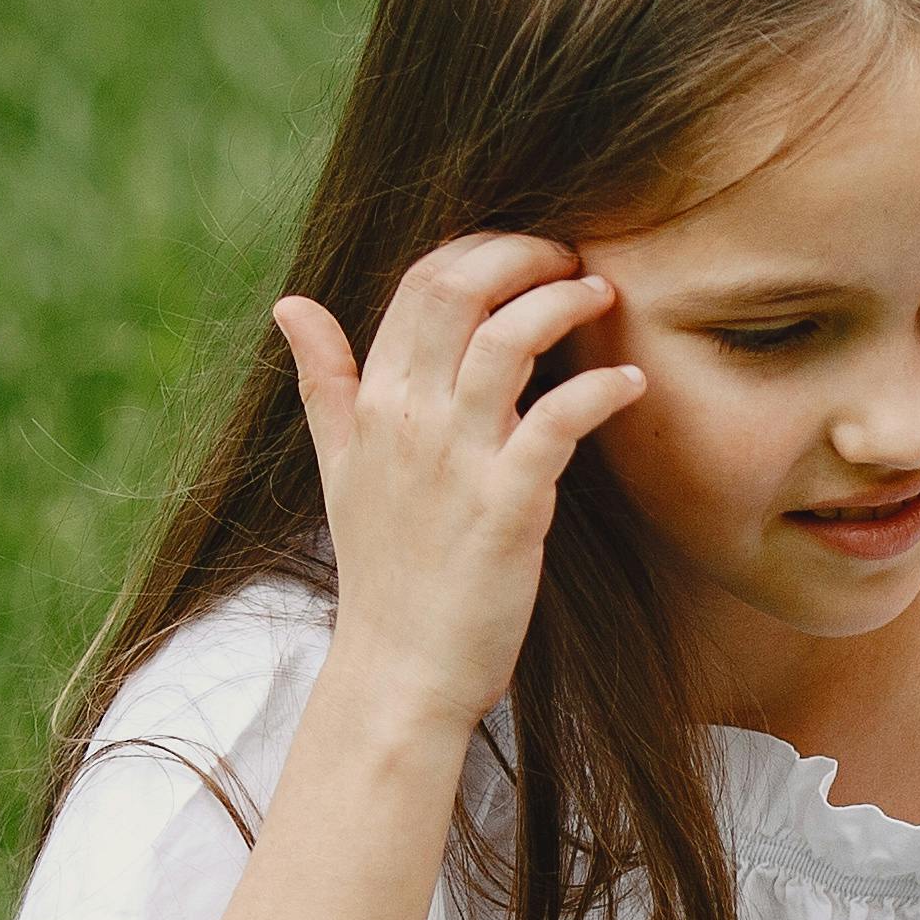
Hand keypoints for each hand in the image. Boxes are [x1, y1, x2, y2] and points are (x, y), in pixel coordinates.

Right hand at [269, 233, 646, 738]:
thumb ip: (323, 380)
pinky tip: (629, 382)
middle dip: (522, 253)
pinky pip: (559, 421)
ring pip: (507, 339)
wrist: (401, 670)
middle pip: (459, 289)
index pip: (420, 283)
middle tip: (570, 257)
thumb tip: (290, 304)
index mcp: (373, 402)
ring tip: (602, 295)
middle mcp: (409, 418)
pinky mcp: (509, 505)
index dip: (480, 248)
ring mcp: (457, 460)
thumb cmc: (383, 569)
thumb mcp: (338, 465)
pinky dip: (601, 388)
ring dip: (562, 301)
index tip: (525, 252)